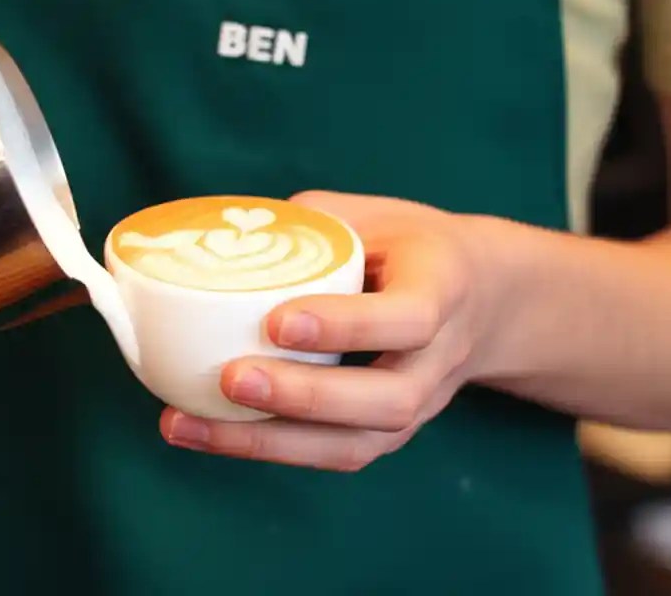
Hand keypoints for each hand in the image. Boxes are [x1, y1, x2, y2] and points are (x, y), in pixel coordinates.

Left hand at [159, 191, 497, 471]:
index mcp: (442, 288)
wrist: (483, 299)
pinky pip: (332, 454)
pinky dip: (264, 449)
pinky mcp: (386, 433)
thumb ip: (306, 225)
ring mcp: (418, 405)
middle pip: (389, 399)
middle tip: (232, 378)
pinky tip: (200, 433)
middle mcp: (438, 358)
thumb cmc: (409, 246)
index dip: (345, 325)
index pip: (408, 318)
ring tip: (188, 423)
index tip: (276, 320)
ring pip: (357, 445)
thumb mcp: (372, 215)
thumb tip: (217, 235)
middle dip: (307, 396)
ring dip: (268, 441)